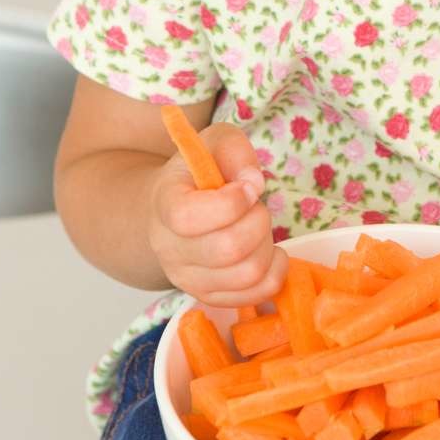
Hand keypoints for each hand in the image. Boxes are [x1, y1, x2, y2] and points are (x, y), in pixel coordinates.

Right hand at [147, 122, 288, 306]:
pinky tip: (268, 250)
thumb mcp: (215, 143)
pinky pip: (255, 295)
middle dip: (258, 220)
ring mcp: (187, 279)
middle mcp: (168, 248)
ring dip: (267, 244)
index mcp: (164, 205)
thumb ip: (235, 151)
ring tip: (257, 226)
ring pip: (247, 274)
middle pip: (228, 249)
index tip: (248, 187)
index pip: (188, 217)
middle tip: (256, 205)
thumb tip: (254, 184)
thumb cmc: (200, 172)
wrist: (177, 208)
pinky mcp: (210, 297)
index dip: (230, 203)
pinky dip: (275, 271)